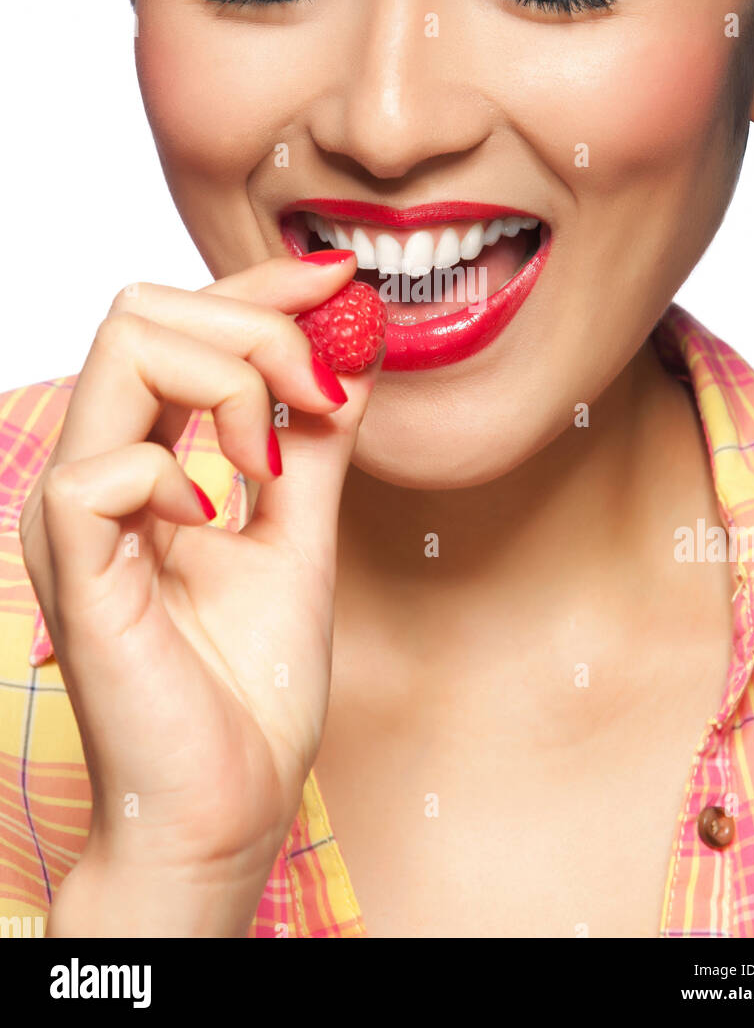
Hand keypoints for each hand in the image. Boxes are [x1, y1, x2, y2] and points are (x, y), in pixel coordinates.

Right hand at [19, 254, 380, 931]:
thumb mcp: (302, 532)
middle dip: (254, 324)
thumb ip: (318, 441)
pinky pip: (104, 466)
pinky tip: (214, 516)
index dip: (259, 282)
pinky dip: (178, 468)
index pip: (177, 320)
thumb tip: (353, 350)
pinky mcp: (74, 569)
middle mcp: (96, 472)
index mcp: (141, 460)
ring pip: (124, 352)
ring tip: (271, 462)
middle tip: (315, 398)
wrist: (228, 803)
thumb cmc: (249, 686)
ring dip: (232, 380)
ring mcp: (76, 518)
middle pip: (143, 310)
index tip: (339, 277)